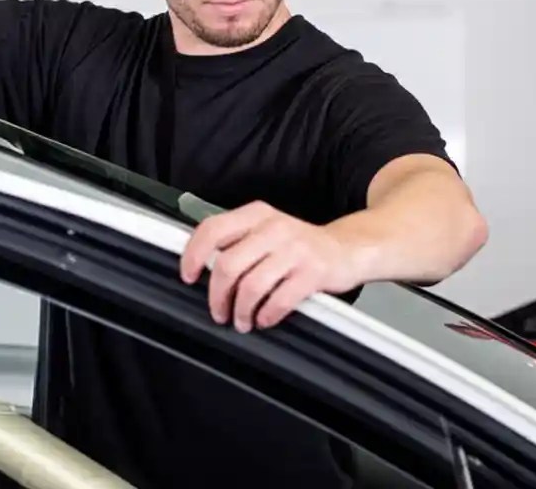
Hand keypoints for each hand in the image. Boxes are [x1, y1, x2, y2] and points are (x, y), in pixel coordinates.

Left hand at [179, 200, 361, 331]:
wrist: (347, 249)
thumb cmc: (299, 245)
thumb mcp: (266, 231)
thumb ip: (237, 241)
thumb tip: (200, 266)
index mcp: (256, 215)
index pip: (213, 229)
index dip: (194, 255)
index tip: (188, 276)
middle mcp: (274, 228)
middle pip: (228, 265)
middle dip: (217, 295)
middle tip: (219, 311)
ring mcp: (295, 249)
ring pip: (251, 286)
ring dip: (241, 311)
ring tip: (241, 320)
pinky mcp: (313, 272)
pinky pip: (279, 300)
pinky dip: (266, 315)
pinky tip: (264, 319)